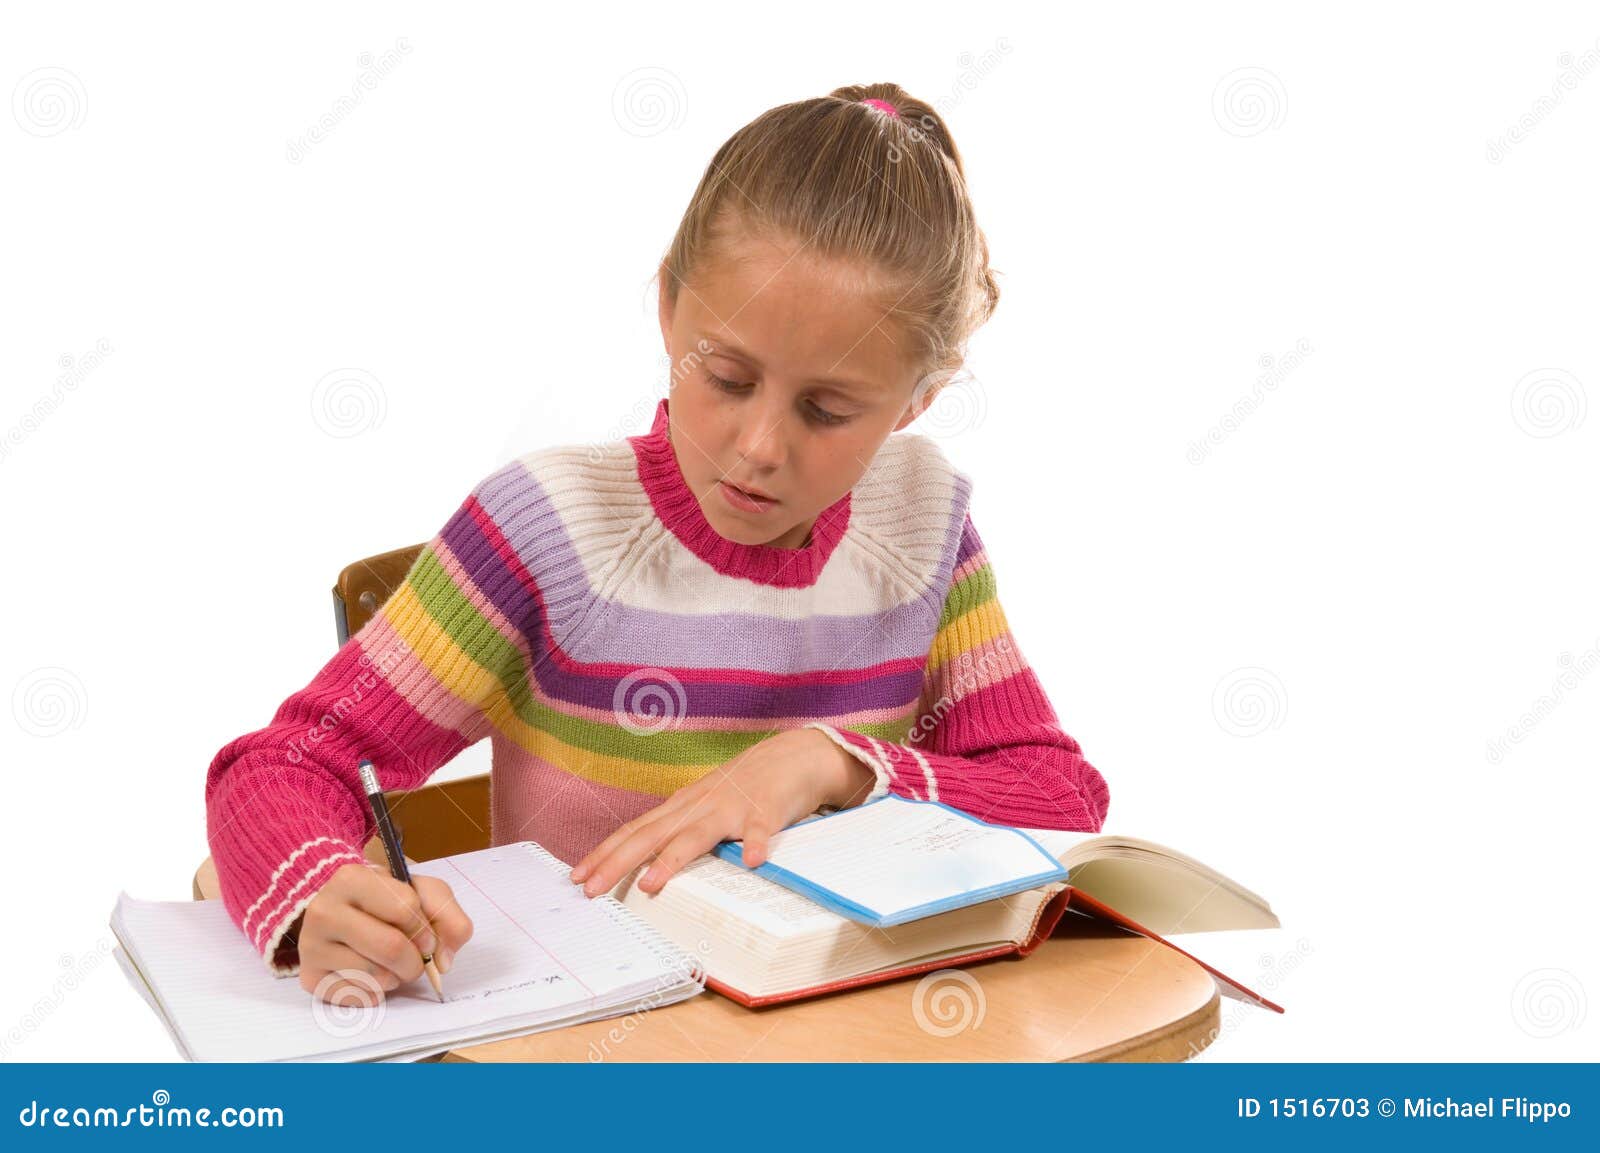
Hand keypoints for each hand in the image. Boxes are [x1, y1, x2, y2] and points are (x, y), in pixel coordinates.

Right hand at [293, 863, 473, 1005]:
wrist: (344, 911)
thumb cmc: (387, 900)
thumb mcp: (421, 891)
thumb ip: (446, 914)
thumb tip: (444, 961)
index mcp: (351, 879)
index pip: (405, 909)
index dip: (425, 929)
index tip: (426, 936)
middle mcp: (324, 910)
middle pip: (391, 948)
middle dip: (415, 961)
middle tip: (415, 960)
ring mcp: (311, 945)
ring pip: (373, 976)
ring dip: (395, 978)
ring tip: (389, 964)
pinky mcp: (310, 977)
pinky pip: (357, 997)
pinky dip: (376, 992)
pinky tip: (371, 975)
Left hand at [568, 727, 875, 897]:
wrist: (794, 756)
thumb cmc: (745, 786)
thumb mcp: (704, 805)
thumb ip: (679, 830)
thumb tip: (644, 861)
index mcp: (682, 808)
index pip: (634, 831)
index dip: (604, 854)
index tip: (577, 876)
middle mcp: (699, 806)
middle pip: (652, 835)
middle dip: (617, 862)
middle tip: (590, 889)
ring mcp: (732, 808)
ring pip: (697, 835)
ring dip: (672, 859)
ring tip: (650, 883)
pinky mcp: (767, 810)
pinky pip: (761, 829)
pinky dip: (755, 844)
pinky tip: (752, 861)